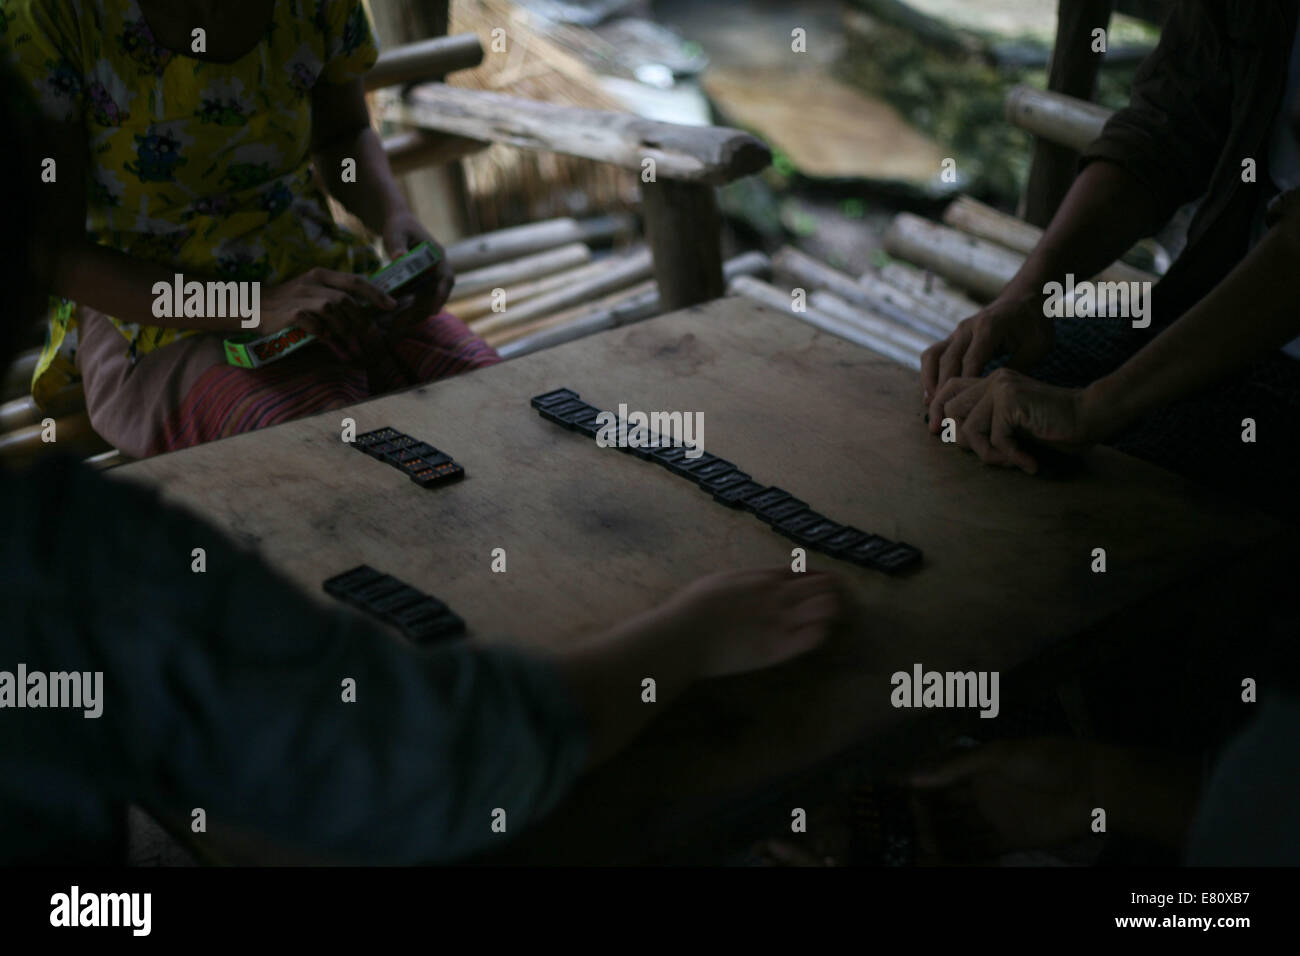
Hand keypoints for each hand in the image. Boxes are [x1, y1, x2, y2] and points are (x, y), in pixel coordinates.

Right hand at [257, 267, 397, 338]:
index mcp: (320, 275)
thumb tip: (364, 317)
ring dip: (347, 330)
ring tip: (354, 347)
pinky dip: (327, 336)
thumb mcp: (310, 293)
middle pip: (347, 299)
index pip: (354, 281)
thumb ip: (334, 299)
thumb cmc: (286, 302)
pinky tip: (333, 346)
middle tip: (371, 337)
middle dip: (363, 319)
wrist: (250, 306)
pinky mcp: (289, 313)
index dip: (376, 293)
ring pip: (333, 309)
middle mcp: (311, 282)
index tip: (392, 306)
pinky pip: (314, 324)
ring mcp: (299, 297)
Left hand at [380, 210, 454, 323]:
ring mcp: (429, 275)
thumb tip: (399, 257)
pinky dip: (409, 307)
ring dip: (416, 312)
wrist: (398, 221)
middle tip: (408, 323)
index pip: (446, 278)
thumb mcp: (396, 233)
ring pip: (427, 299)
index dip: (442, 295)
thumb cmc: (398, 225)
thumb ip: (397, 244)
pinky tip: (396, 317)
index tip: (435, 309)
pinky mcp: (420, 280)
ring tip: (398, 325)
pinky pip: (418, 297)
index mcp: (437, 256)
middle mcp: (437, 268)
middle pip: (437, 294)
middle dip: (425, 310)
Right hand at [666, 569, 844, 678]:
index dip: (815, 574)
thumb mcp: (722, 579)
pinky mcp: (779, 648)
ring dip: (830, 607)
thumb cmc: (694, 606)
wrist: (685, 634)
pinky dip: (821, 631)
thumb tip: (758, 581)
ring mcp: (781, 621)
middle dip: (828, 588)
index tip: (823, 578)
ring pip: (823, 607)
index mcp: (763, 578)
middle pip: (818, 586)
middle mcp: (778, 595)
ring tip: (830, 611)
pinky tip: (819, 631)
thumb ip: (746, 579)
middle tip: (832, 595)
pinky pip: (813, 637)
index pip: (801, 571)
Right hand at [908, 738, 1101, 858]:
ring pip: (957, 830)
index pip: (937, 776)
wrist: (1092, 785)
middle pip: (943, 806)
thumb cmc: (1045, 761)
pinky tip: (941, 860)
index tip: (885, 794)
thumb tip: (913, 778)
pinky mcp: (1010, 839)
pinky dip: (962, 855)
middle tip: (893, 828)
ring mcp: (994, 817)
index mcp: (975, 767)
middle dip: (920, 815)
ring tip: (911, 848)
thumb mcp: (999, 755)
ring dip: (937, 838)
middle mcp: (979, 792)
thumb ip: (956, 767)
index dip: (914, 785)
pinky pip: (979, 849)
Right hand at [921, 292, 1053, 402]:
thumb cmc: (1034, 325)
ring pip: (932, 356)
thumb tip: (995, 398)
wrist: (1024, 299)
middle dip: (942, 391)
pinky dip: (929, 374)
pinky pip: (933, 354)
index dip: (964, 388)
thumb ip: (1014, 370)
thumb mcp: (1036, 348)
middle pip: (947, 362)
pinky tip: (932, 394)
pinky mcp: (953, 337)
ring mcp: (957, 331)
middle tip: (941, 417)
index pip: (970, 362)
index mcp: (989, 328)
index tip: (962, 412)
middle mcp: (967, 328)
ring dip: (929, 382)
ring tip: (931, 406)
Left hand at [927, 368, 1096, 473]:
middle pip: (951, 410)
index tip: (937, 433)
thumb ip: (986, 422)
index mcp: (992, 381)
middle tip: (994, 456)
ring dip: (989, 454)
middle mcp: (993, 380)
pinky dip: (1010, 457)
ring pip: (968, 429)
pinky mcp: (1010, 401)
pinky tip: (1028, 462)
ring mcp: (1001, 388)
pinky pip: (994, 439)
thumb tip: (950, 435)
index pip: (949, 389)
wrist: (1088, 416)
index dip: (938, 411)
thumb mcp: (1012, 424)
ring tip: (1012, 461)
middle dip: (965, 441)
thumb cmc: (1053, 426)